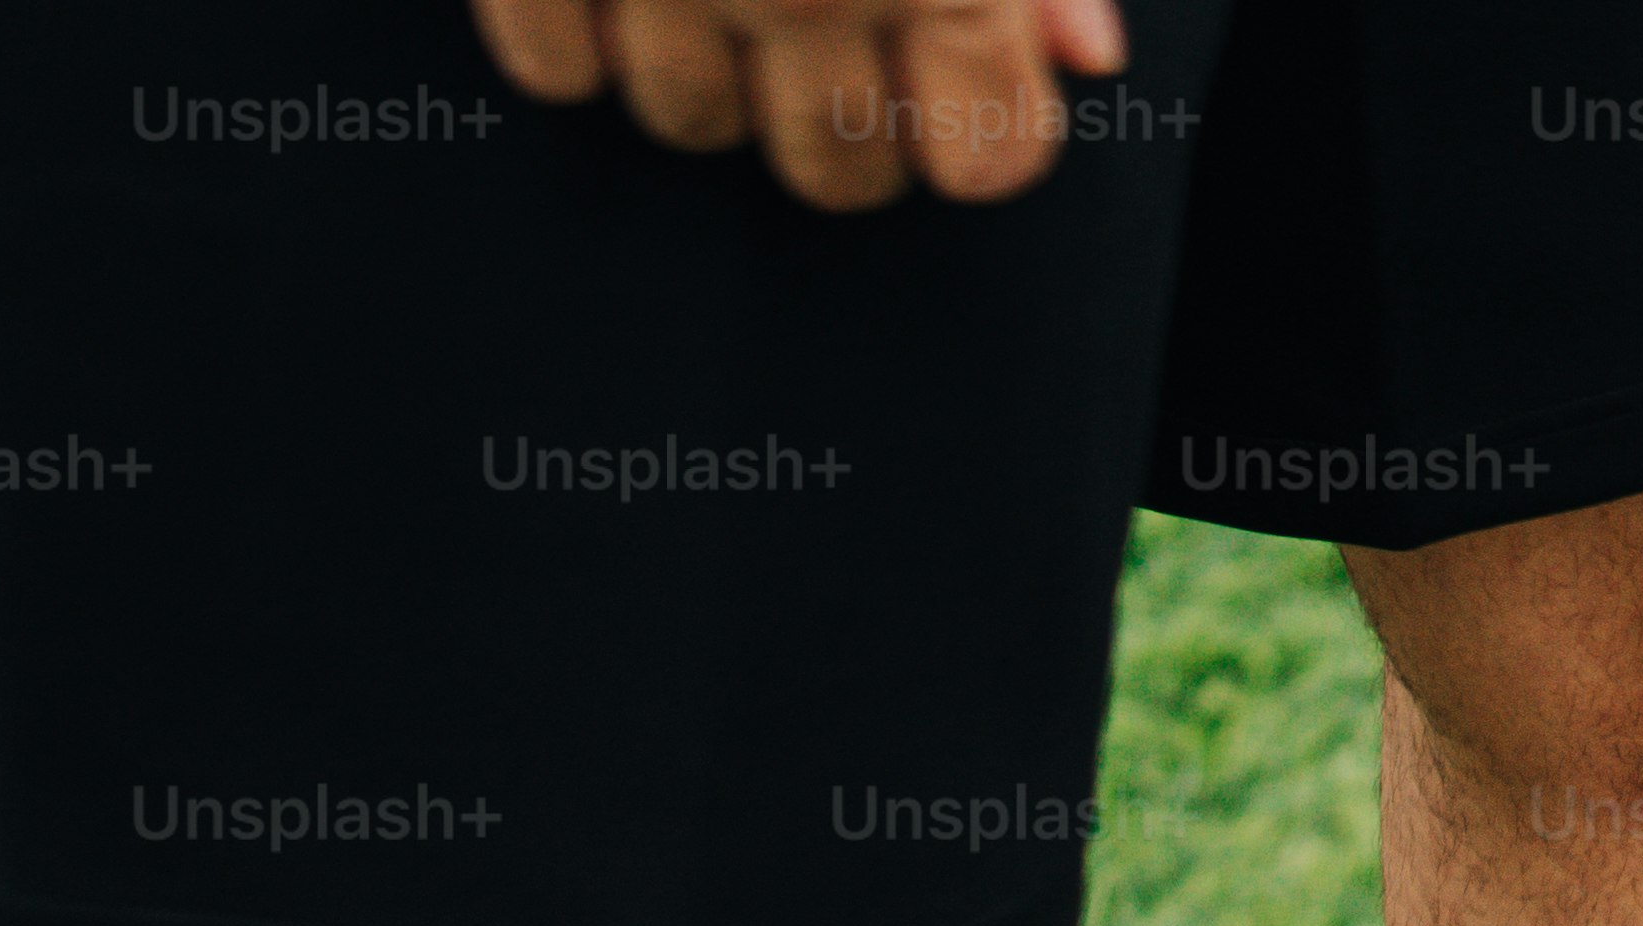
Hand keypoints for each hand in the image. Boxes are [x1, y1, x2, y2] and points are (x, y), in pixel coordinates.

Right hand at [469, 0, 1127, 209]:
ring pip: (688, 125)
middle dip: (833, 135)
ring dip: (699, 71)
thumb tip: (1089, 63)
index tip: (943, 103)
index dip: (971, 142)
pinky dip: (569, 28)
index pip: (987, 163)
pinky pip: (552, 68)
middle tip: (815, 52)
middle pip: (836, 180)